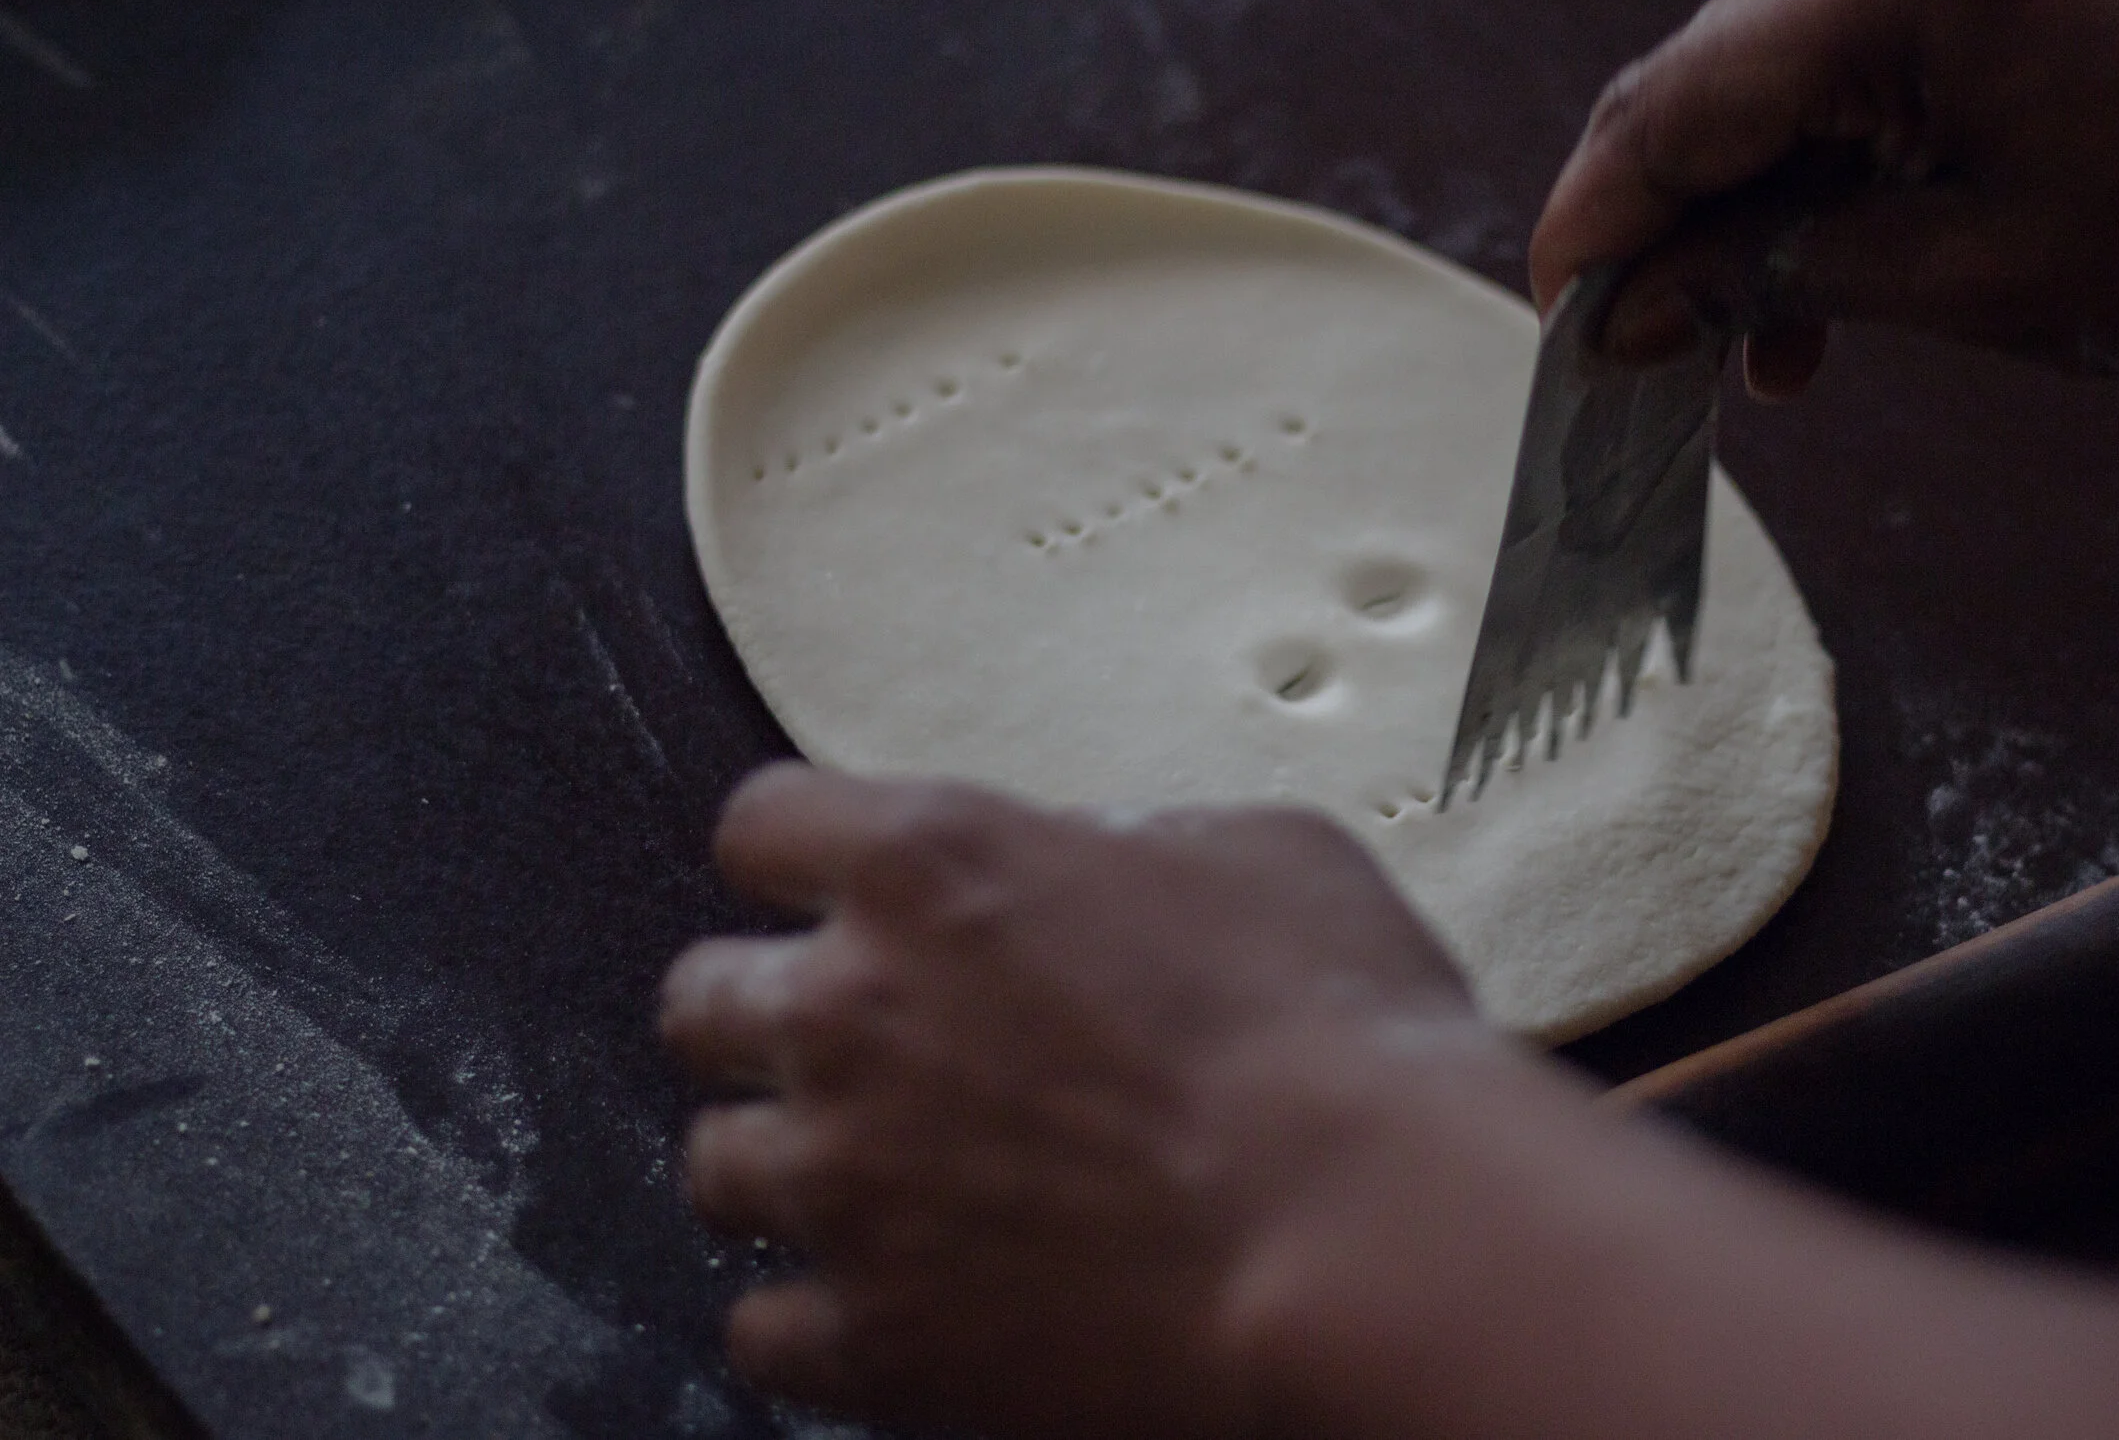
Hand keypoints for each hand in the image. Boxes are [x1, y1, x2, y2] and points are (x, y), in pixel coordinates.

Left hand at [658, 764, 1495, 1438]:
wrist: (1369, 1241)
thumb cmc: (1338, 1040)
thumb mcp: (1258, 855)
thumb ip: (1127, 843)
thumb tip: (1097, 863)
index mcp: (933, 866)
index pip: (762, 826)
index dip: (803, 857)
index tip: (834, 888)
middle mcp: (852, 1013)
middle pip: (700, 998)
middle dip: (769, 1013)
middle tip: (862, 1044)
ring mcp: (845, 1185)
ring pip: (713, 1167)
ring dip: (789, 1167)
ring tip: (884, 1184)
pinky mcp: (872, 1340)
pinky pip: (761, 1333)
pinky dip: (821, 1320)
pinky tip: (904, 1300)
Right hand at [1532, 0, 2118, 394]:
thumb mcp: (1971, 279)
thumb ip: (1772, 280)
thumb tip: (1627, 314)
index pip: (1668, 110)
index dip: (1592, 230)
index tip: (1555, 336)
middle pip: (1692, 84)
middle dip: (1653, 230)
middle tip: (1626, 363)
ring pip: (1748, 80)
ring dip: (1730, 215)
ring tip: (1737, 353)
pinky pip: (1821, 64)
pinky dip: (1800, 171)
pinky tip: (1802, 288)